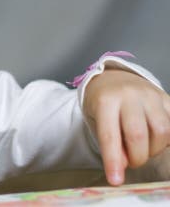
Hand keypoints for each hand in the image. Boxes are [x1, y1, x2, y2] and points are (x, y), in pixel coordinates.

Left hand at [83, 68, 169, 185]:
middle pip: (138, 135)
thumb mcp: (97, 120)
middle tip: (132, 161)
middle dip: (137, 157)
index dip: (113, 161)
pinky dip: (168, 139)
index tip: (115, 180)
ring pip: (162, 131)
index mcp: (105, 100)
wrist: (114, 79)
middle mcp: (129, 95)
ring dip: (154, 148)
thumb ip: (110, 142)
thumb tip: (123, 165)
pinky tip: (158, 141)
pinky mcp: (166, 98)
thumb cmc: (104, 103)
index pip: (109, 135)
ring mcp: (150, 95)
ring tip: (144, 148)